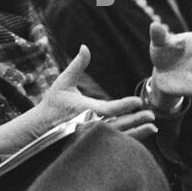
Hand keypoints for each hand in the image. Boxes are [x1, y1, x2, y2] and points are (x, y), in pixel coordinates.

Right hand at [0, 46, 156, 154]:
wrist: (38, 129)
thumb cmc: (52, 104)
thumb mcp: (63, 82)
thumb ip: (77, 65)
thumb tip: (85, 46)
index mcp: (85, 110)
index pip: (109, 110)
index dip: (125, 106)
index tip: (138, 101)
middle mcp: (90, 126)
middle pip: (118, 125)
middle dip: (136, 120)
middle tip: (152, 115)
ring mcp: (91, 137)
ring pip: (118, 137)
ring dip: (137, 133)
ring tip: (153, 128)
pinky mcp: (92, 144)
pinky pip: (113, 143)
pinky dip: (128, 141)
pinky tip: (141, 137)